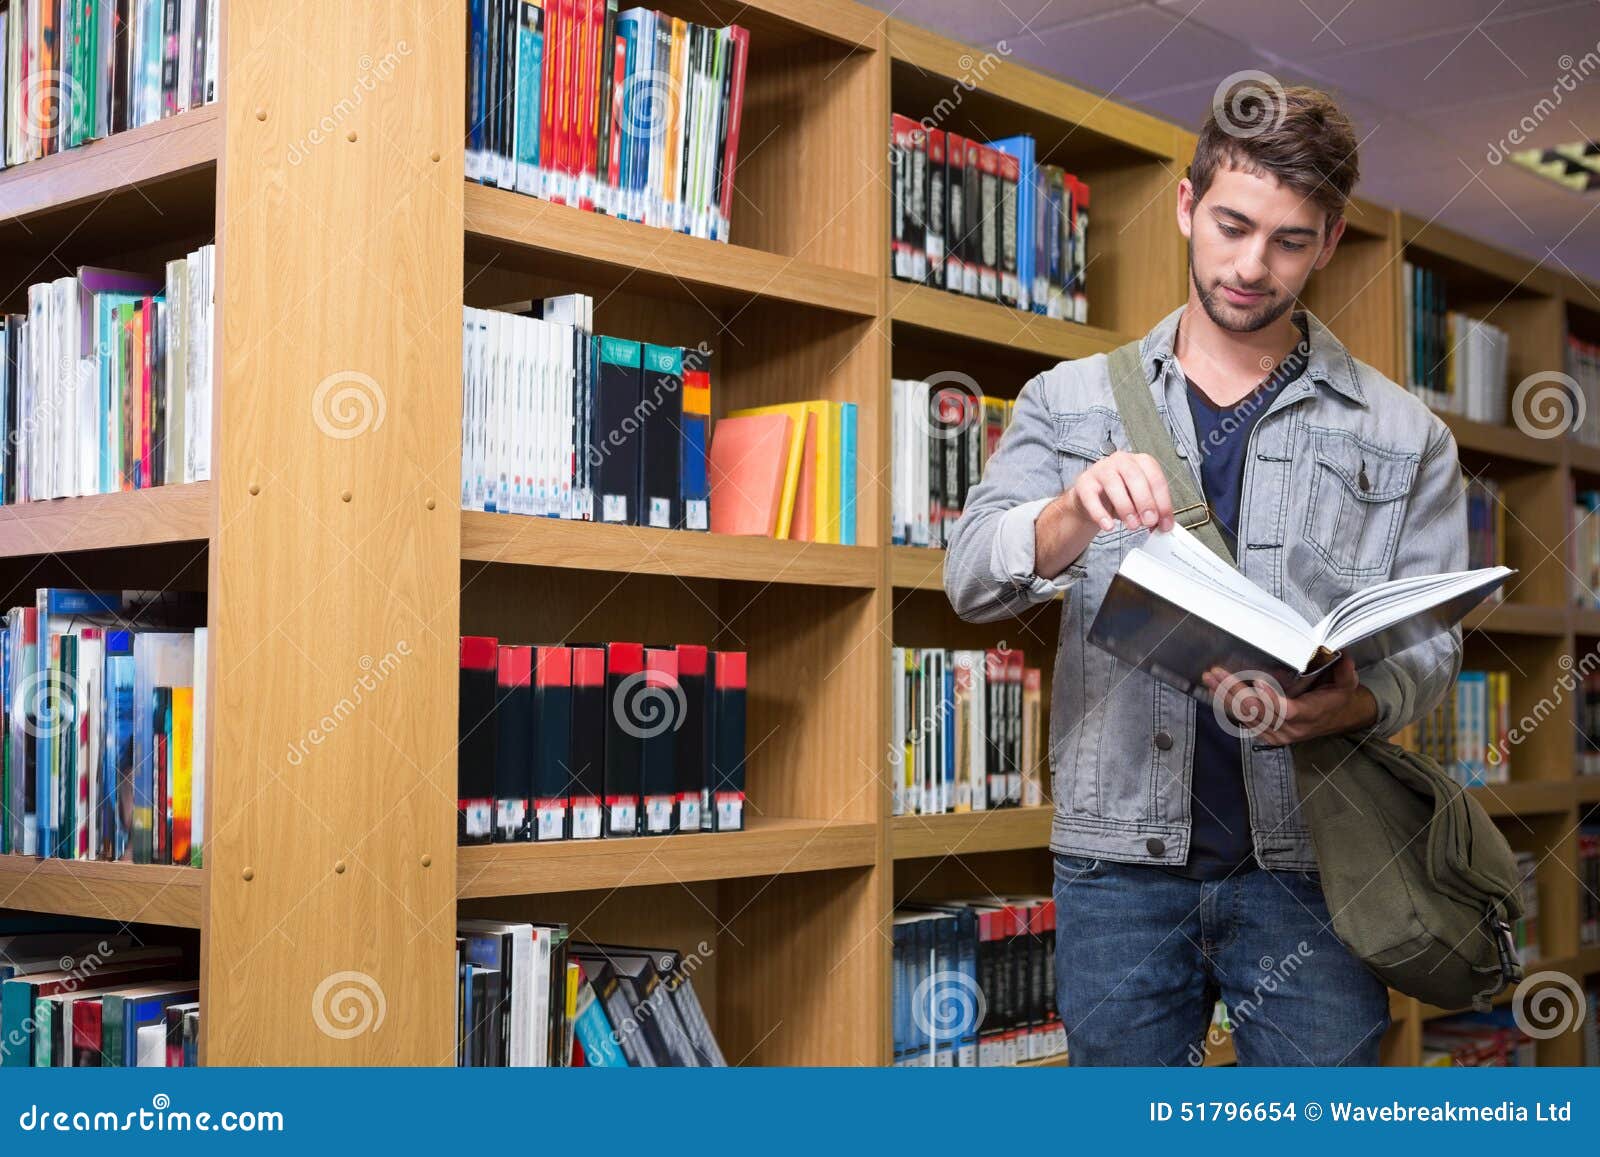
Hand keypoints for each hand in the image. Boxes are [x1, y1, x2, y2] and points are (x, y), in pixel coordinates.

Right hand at [1069, 451, 1175, 533]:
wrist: (1093, 498)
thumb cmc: (1121, 496)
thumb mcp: (1140, 502)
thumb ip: (1154, 511)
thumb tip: (1164, 525)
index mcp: (1141, 462)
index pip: (1156, 478)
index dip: (1163, 502)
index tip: (1165, 523)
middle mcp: (1122, 460)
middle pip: (1135, 477)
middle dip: (1145, 501)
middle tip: (1149, 521)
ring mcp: (1101, 469)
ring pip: (1113, 484)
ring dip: (1125, 507)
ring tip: (1132, 525)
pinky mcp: (1084, 482)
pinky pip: (1091, 497)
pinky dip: (1100, 513)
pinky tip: (1108, 526)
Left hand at [1202, 655, 1378, 745]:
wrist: (1335, 719)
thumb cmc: (1336, 698)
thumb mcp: (1346, 684)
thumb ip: (1344, 671)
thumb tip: (1342, 655)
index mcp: (1309, 714)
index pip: (1287, 710)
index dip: (1271, 699)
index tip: (1257, 683)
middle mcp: (1291, 728)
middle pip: (1258, 711)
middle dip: (1234, 691)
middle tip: (1216, 673)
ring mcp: (1277, 733)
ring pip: (1247, 717)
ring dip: (1225, 697)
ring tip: (1210, 679)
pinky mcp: (1267, 734)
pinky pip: (1244, 721)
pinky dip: (1228, 706)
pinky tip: (1216, 691)